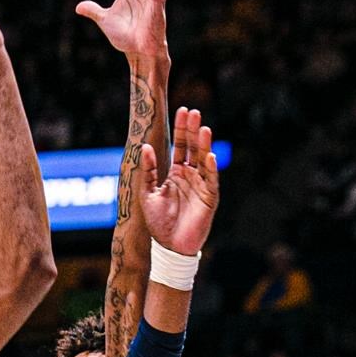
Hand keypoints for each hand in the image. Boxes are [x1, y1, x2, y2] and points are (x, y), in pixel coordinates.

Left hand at [139, 107, 218, 254]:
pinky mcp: (209, 199)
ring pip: (204, 161)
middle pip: (193, 148)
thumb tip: (145, 147)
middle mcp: (190, 176)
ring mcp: (201, 186)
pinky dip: (210, 169)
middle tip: (193, 112)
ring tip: (203, 128)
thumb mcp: (148, 193)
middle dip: (193, 131)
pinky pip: (210, 181)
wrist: (168, 246)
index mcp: (176, 173)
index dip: (182, 129)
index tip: (182, 110)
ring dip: (204, 145)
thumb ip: (148, 171)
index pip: (180, 146)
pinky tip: (209, 156)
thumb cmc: (158, 222)